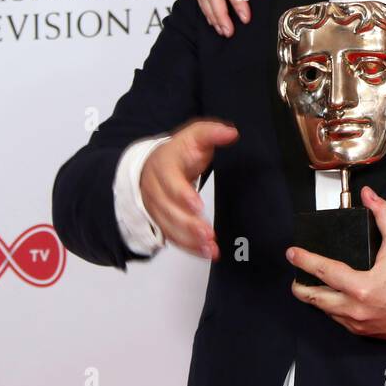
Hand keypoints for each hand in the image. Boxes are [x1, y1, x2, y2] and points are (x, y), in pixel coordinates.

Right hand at [139, 119, 237, 259]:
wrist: (155, 163)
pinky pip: (172, 237)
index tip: (197, 206)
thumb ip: (212, 133)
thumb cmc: (179, 151)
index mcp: (163, 166)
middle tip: (208, 234)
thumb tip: (231, 133)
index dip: (182, 195)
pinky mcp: (162, 221)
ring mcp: (157, 208)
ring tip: (210, 248)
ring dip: (189, 240)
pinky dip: (188, 247)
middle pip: (169, 210)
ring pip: (169, 227)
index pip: (170, 183)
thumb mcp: (194, 135)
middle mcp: (156, 190)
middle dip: (188, 224)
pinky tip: (206, 253)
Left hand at [287, 186, 385, 339]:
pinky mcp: (362, 331)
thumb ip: (384, 215)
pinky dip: (333, 309)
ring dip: (317, 298)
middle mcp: (356, 308)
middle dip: (300, 287)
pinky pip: (339, 320)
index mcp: (362, 287)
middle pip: (315, 299)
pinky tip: (334, 299)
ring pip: (326, 311)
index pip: (324, 271)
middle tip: (294, 277)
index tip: (293, 253)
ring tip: (311, 286)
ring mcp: (358, 323)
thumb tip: (369, 196)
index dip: (305, 260)